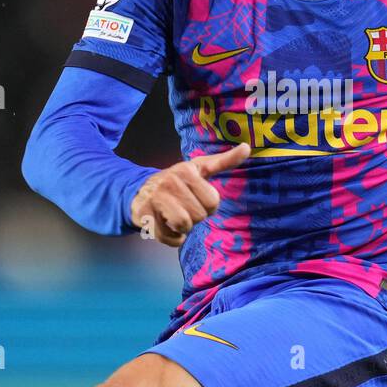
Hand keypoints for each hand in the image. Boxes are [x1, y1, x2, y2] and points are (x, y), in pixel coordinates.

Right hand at [129, 142, 250, 246]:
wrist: (139, 191)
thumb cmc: (177, 181)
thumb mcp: (200, 168)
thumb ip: (224, 161)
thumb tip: (247, 147)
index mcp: (186, 170)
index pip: (212, 202)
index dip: (208, 205)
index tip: (197, 198)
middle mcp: (169, 182)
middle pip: (199, 215)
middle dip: (195, 216)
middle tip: (183, 207)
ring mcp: (155, 198)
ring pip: (184, 225)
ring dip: (183, 228)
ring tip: (175, 216)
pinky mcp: (144, 216)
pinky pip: (170, 238)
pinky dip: (172, 238)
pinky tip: (166, 225)